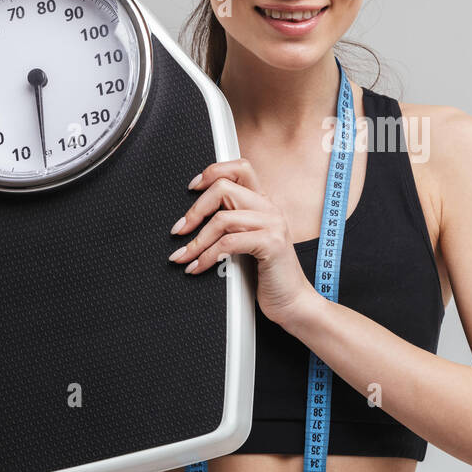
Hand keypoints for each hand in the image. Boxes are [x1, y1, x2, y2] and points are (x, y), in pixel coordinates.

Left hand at [169, 158, 318, 326]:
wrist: (292, 303)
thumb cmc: (268, 275)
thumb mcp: (248, 243)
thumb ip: (232, 225)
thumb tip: (194, 219)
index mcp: (264, 203)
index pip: (240, 168)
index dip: (212, 172)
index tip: (192, 188)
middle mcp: (270, 208)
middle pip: (224, 188)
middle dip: (195, 210)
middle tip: (179, 230)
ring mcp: (273, 224)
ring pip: (222, 218)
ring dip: (196, 241)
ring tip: (183, 257)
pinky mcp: (271, 244)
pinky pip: (228, 243)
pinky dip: (207, 257)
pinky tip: (198, 268)